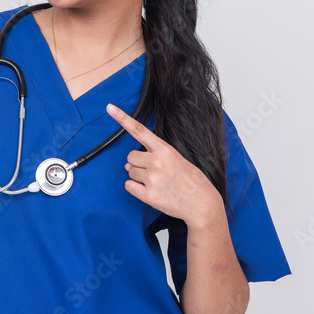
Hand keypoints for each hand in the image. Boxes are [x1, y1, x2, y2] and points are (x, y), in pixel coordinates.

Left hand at [107, 103, 221, 226]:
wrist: (202, 204)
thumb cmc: (191, 181)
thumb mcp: (177, 160)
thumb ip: (152, 157)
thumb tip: (127, 165)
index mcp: (165, 150)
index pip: (140, 130)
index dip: (123, 118)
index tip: (110, 108)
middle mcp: (157, 162)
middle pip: (130, 156)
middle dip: (138, 164)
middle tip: (155, 172)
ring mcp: (152, 179)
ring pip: (129, 172)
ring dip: (139, 177)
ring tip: (158, 183)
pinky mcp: (149, 195)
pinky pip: (129, 186)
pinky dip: (136, 189)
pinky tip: (151, 191)